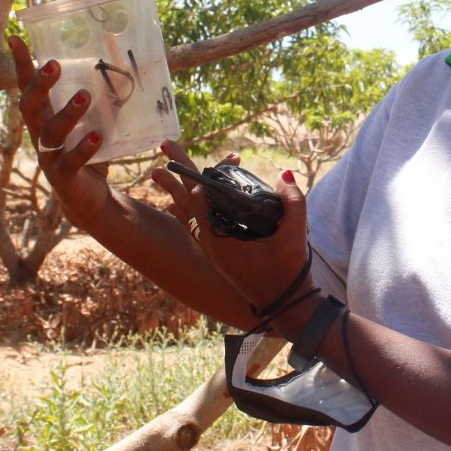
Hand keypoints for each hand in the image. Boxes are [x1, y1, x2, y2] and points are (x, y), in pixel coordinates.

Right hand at [8, 34, 110, 227]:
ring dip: (66, 114)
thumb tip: (124, 68)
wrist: (90, 199)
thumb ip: (107, 99)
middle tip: (54, 64)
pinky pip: (70, 162)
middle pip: (29, 107)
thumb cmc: (90, 154)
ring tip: (84, 96)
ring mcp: (50, 157)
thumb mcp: (98, 122)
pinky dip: (83, 149)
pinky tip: (97, 137)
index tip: (14, 38)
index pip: (27, 87)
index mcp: (45, 119)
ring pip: (50, 134)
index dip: (20, 64)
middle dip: (39, 85)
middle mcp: (41, 136)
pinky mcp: (65, 177)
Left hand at [153, 142, 311, 314]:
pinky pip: (194, 226)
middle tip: (164, 145)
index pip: (200, 198)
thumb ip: (293, 203)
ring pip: (187, 212)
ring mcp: (213, 249)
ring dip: (174, 191)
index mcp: (223, 238)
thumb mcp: (295, 238)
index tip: (174, 154)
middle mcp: (212, 242)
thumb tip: (284, 174)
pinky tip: (172, 204)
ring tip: (155, 172)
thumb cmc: (288, 272)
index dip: (188, 174)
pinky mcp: (218, 253)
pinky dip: (184, 212)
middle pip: (188, 199)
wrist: (284, 305)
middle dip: (176, 172)